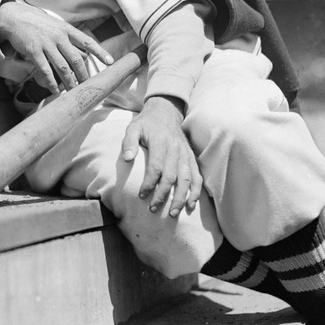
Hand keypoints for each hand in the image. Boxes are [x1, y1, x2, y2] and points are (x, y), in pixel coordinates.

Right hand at [0, 0, 112, 93]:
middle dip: (83, 75)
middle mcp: (58, 36)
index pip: (86, 41)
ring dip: (69, 82)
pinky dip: (51, 82)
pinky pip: (45, 70)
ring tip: (73, 92)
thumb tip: (84, 55)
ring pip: (62, 67)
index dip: (99, 51)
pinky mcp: (34, 51)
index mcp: (66, 29)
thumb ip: (69, 39)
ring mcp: (46, 44)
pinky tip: (54, 90)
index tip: (110, 61)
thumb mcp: (56, 26)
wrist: (15, 18)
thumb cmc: (38, 24)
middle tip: (88, 87)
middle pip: (76, 59)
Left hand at [122, 96, 202, 217]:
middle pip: (172, 176)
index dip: (149, 183)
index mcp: (160, 142)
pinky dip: (196, 191)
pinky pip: (197, 176)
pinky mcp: (191, 158)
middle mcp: (176, 149)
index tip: (141, 195)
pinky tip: (191, 205)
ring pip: (186, 179)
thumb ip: (129, 142)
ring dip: (181, 197)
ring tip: (173, 213)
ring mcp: (185, 154)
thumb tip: (127, 159)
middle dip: (163, 195)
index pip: (156, 167)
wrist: (166, 111)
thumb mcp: (133, 127)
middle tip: (154, 209)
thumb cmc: (146, 123)